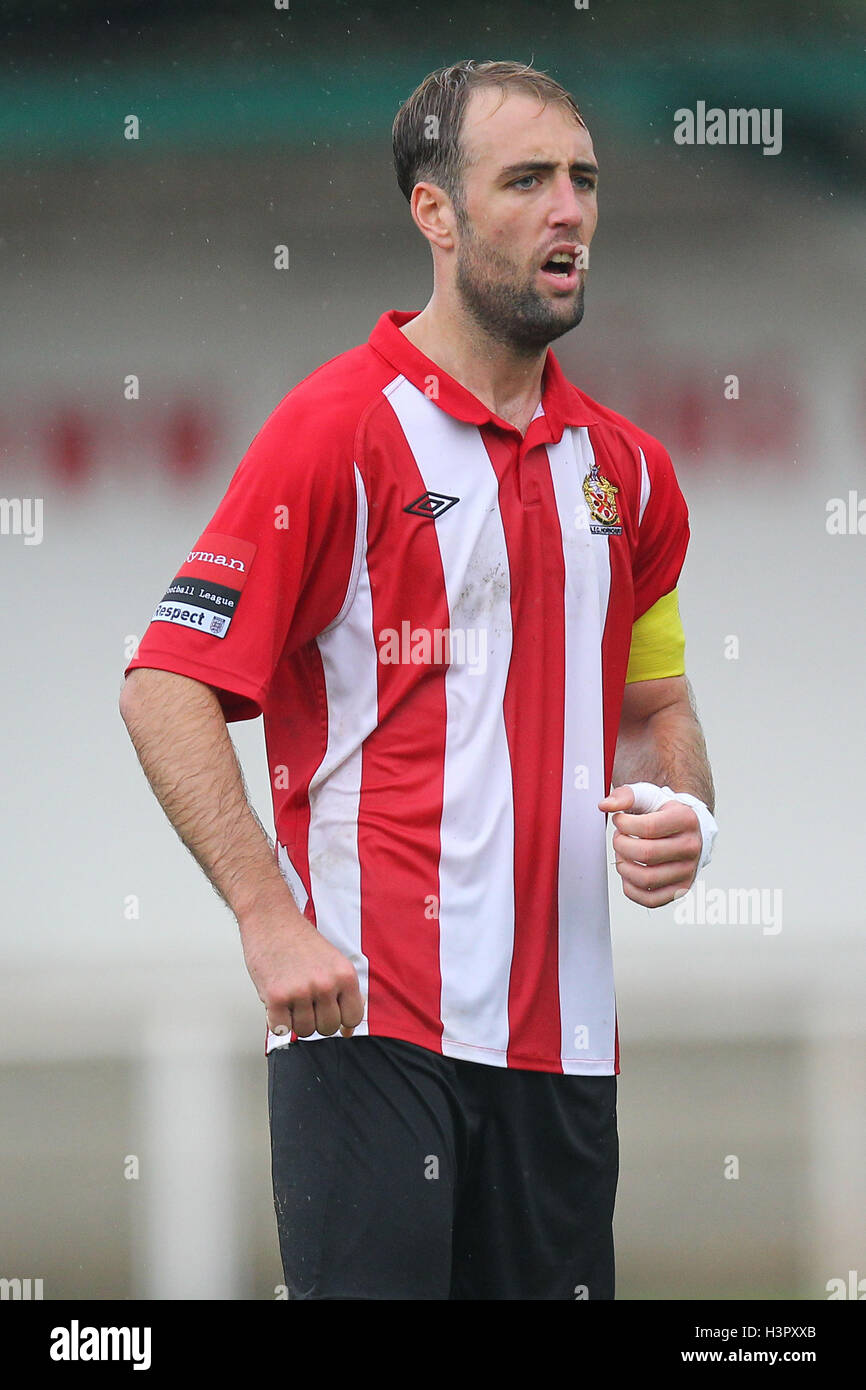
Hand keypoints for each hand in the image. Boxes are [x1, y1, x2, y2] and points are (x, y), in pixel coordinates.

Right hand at [241, 913, 364, 1038]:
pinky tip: (276, 1004)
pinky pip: (281, 1029)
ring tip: (290, 998)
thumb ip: (345, 994)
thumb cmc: (300, 941)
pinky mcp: (276, 997)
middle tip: (304, 1002)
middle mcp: (326, 984)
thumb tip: (347, 1031)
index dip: (340, 1020)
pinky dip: (277, 1022)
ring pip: (305, 1031)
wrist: (271, 920)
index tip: (328, 1012)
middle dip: (316, 1021)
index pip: (353, 1018)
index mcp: (345, 975)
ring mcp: (301, 992)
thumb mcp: (334, 962)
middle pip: (328, 1028)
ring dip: (295, 1020)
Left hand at [598, 784, 702, 907]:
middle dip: (621, 845)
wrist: (688, 830)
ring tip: (623, 854)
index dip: (624, 824)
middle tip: (619, 838)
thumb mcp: (648, 796)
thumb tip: (605, 805)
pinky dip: (631, 889)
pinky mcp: (680, 890)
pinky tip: (628, 873)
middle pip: (646, 854)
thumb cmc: (666, 813)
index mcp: (686, 820)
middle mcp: (691, 847)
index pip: (648, 827)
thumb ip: (626, 796)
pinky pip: (650, 900)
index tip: (619, 820)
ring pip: (646, 879)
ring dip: (624, 867)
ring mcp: (688, 871)